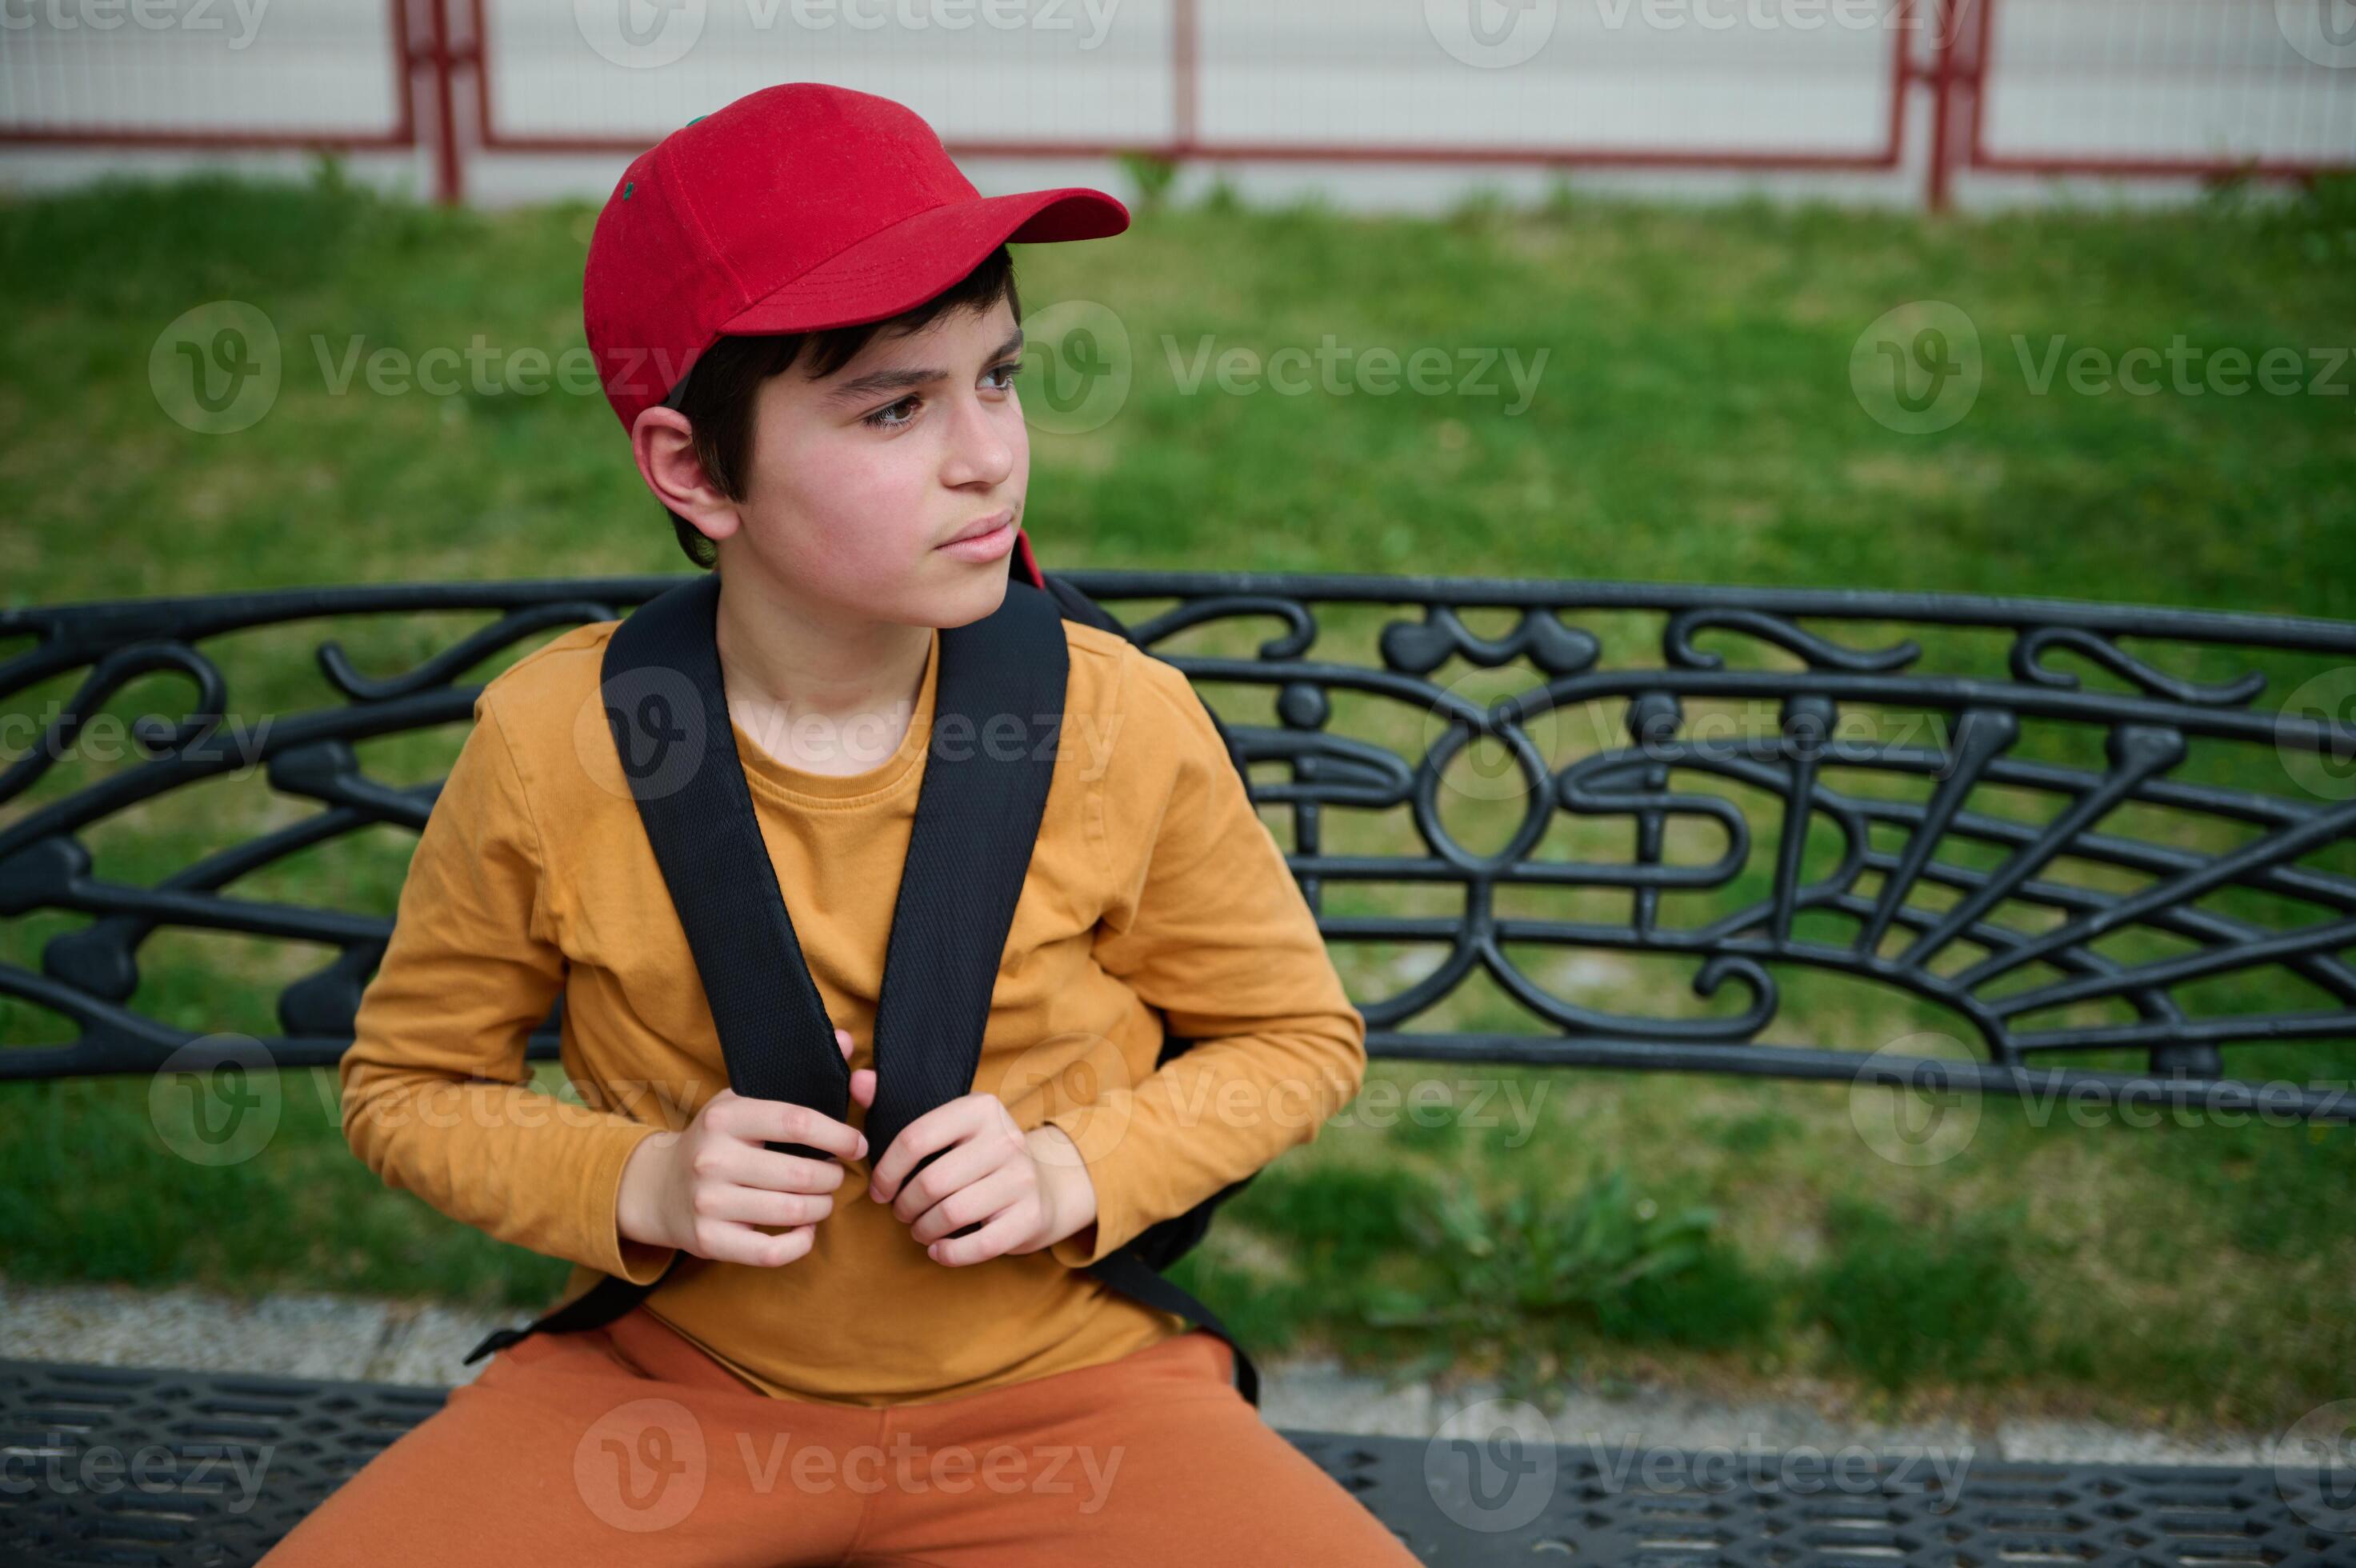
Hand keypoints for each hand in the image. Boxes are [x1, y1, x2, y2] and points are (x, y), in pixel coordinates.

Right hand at [617, 1027, 878, 1265]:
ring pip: (792, 1212)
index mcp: (726, 1117)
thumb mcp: (743, 1099)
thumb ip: (798, 1073)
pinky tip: (804, 1229)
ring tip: (821, 1198)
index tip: (858, 1145)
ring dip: (821, 1207)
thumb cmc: (717, 1140)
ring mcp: (708, 1202)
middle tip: (835, 1175)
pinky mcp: (708, 1240)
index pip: (796, 1122)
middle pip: (801, 1174)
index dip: (839, 1135)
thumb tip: (846, 1040)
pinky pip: (771, 1253)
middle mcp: (713, 1158)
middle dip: (833, 1177)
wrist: (658, 1187)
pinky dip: (800, 1243)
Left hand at [867, 1094, 1097, 1266]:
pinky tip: (939, 1249)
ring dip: (923, 1230)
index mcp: (980, 1108)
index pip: (915, 1138)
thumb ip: (894, 1102)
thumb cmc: (977, 1157)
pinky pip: (980, 1244)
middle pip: (931, 1182)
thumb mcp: (946, 1124)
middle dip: (904, 1206)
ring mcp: (1023, 1178)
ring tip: (919, 1230)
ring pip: (951, 1213)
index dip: (886, 1172)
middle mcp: (1006, 1138)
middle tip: (901, 1214)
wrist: (1044, 1186)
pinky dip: (950, 1253)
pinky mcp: (1032, 1216)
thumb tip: (857, 1080)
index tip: (879, 1191)